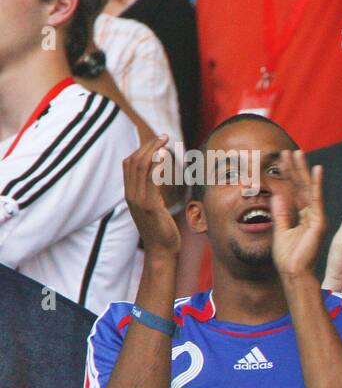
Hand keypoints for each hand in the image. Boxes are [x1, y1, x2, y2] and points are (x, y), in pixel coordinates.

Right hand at [123, 135, 182, 256]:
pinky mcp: (150, 206)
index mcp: (130, 194)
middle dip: (148, 146)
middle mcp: (131, 195)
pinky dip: (156, 165)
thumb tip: (157, 180)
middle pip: (133, 161)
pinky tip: (164, 156)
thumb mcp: (153, 208)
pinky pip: (150, 180)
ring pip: (140, 167)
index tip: (156, 141)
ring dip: (153, 151)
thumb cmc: (162, 231)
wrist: (162, 251)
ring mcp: (138, 200)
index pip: (129, 164)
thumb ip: (152, 193)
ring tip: (165, 141)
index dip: (141, 150)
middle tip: (164, 136)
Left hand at [270, 149, 326, 279]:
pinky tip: (317, 169)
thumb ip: (280, 213)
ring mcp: (316, 217)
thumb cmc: (288, 258)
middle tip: (289, 151)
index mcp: (302, 217)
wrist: (294, 273)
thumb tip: (277, 195)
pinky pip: (317, 199)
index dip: (288, 176)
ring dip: (303, 170)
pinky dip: (317, 184)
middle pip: (301, 187)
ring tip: (298, 153)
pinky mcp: (319, 221)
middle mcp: (311, 215)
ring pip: (308, 189)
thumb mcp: (280, 230)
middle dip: (295, 169)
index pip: (294, 192)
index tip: (281, 160)